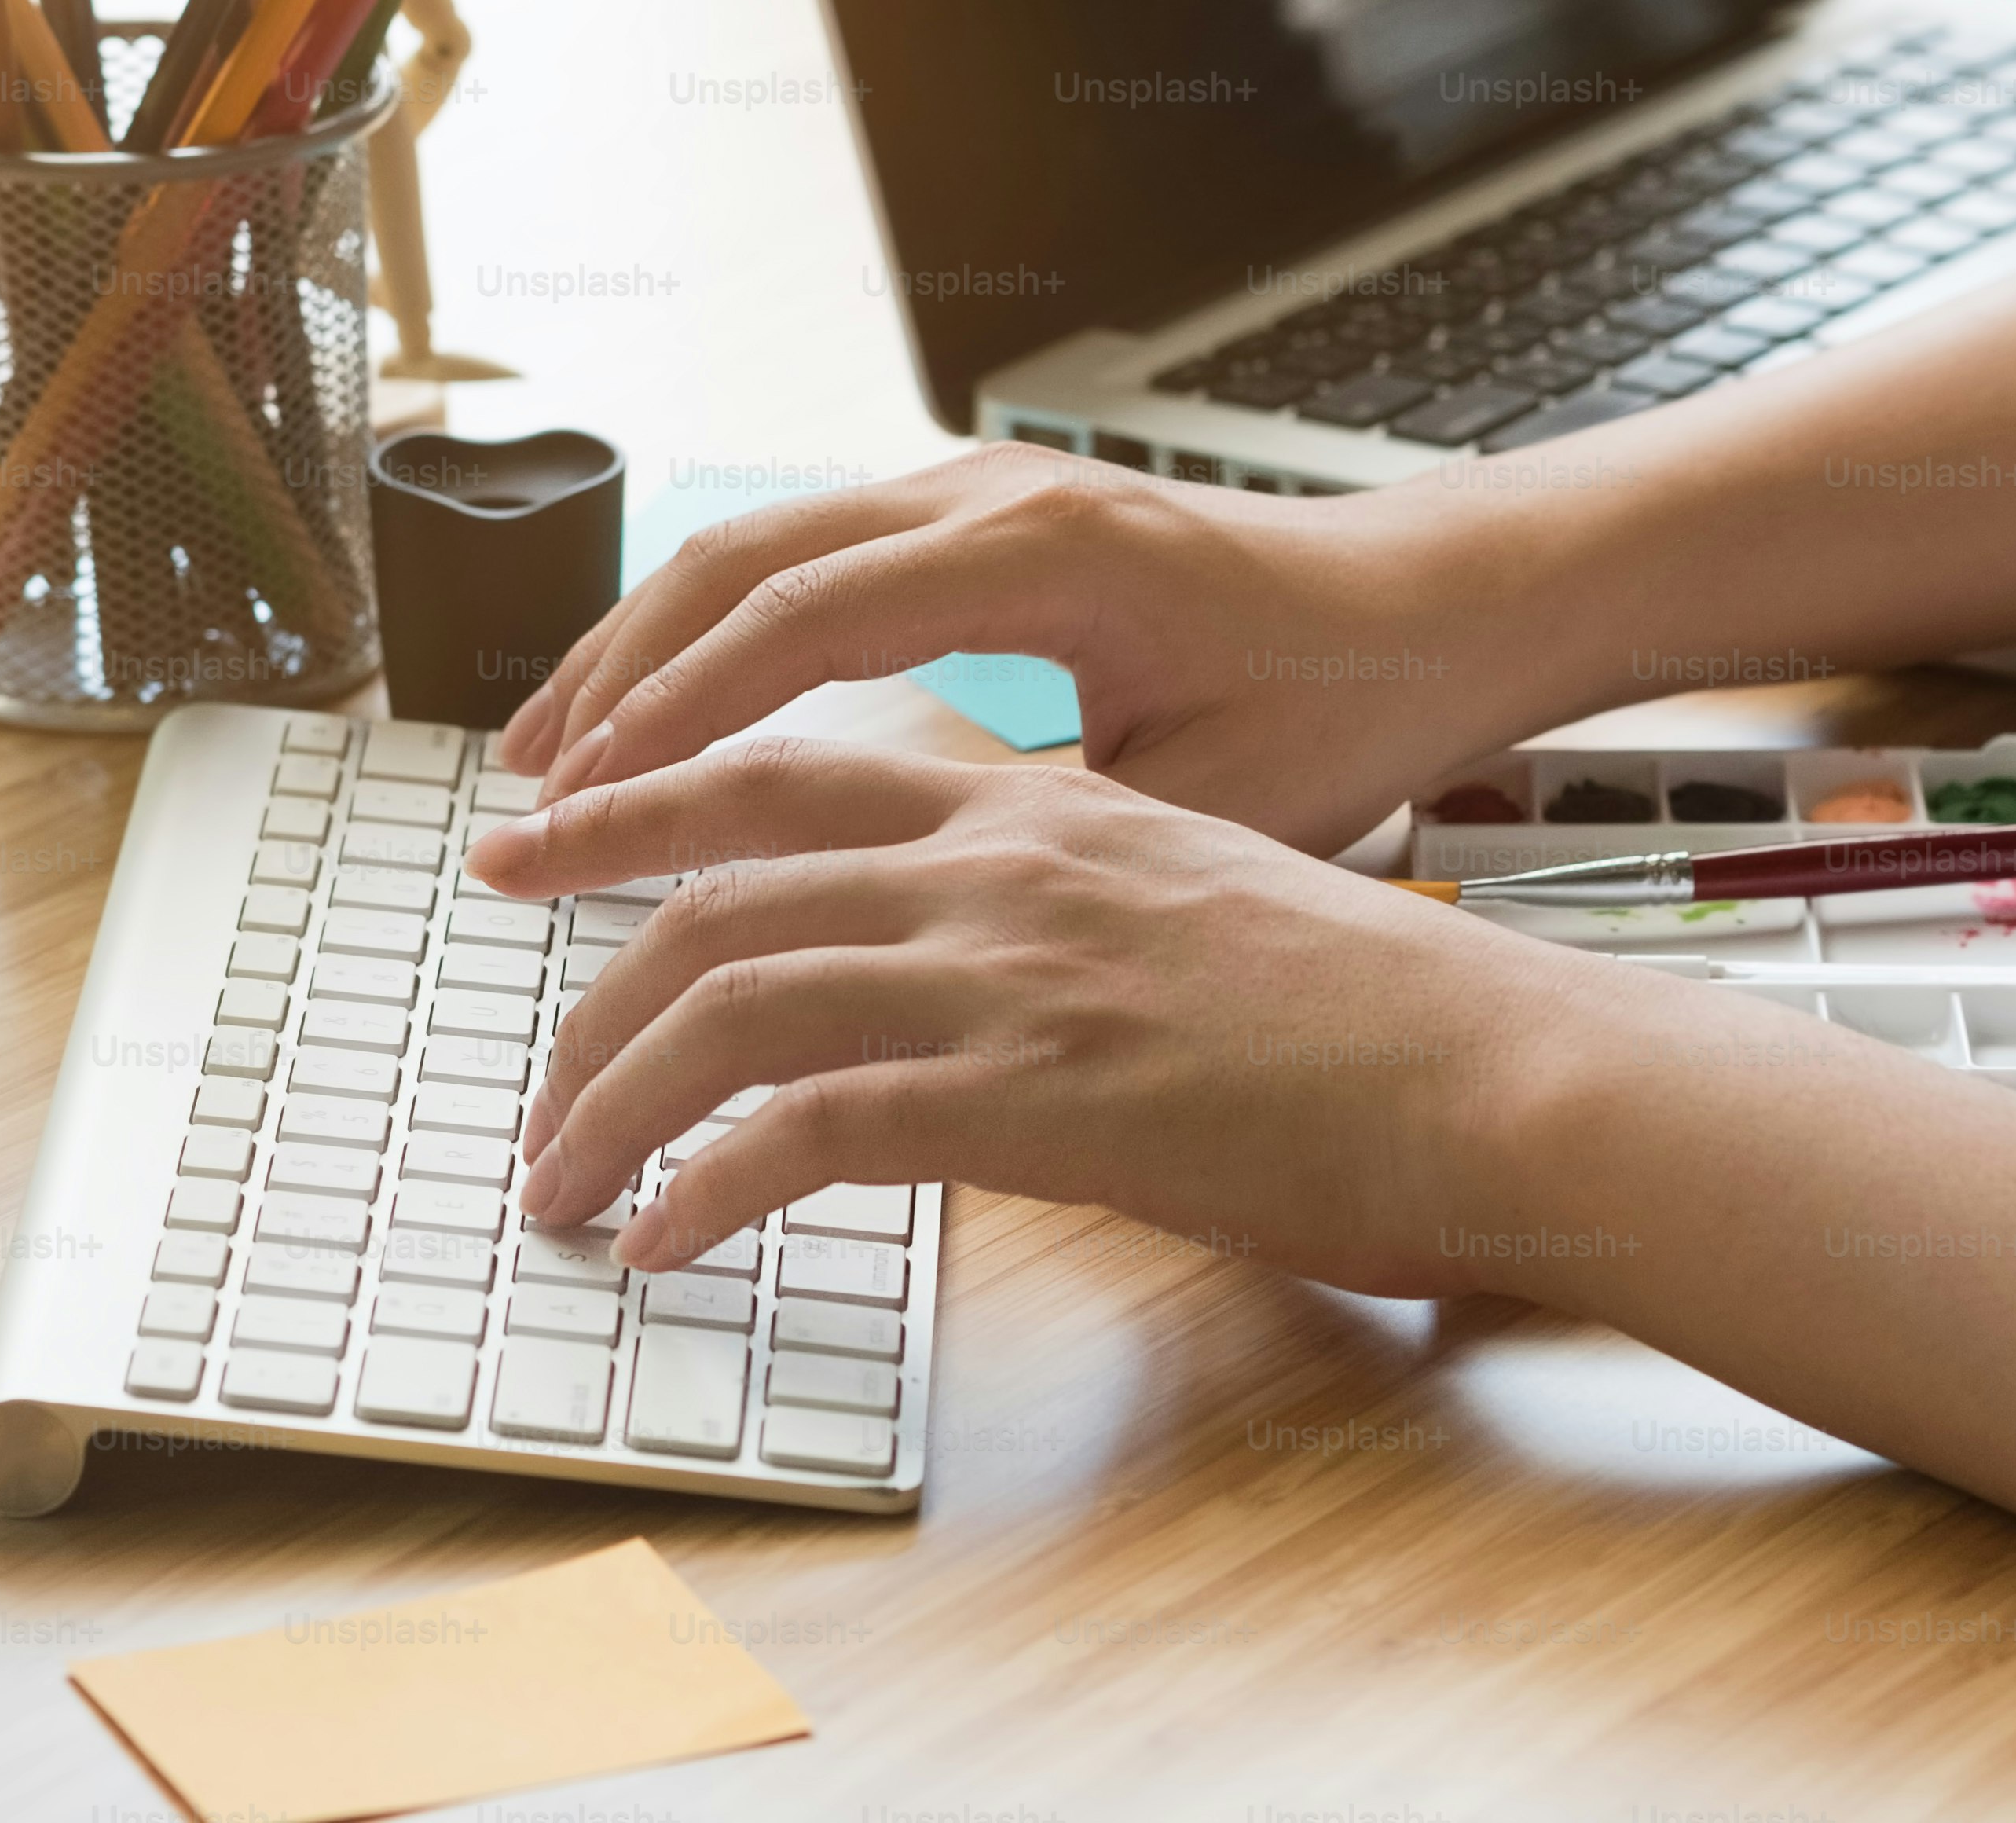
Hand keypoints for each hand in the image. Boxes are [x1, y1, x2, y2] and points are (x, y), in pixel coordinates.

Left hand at [470, 738, 1579, 1296]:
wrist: (1503, 1071)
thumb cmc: (1380, 1023)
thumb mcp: (1198, 917)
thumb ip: (1065, 925)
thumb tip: (973, 990)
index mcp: (1042, 813)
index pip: (791, 776)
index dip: (646, 804)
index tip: (548, 845)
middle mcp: (1004, 865)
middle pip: (719, 878)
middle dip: (579, 960)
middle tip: (512, 1052)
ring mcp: (1011, 972)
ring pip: (729, 1001)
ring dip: (613, 1101)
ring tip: (562, 1186)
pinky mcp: (1030, 1092)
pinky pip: (803, 1128)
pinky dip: (705, 1185)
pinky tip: (668, 1239)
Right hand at [497, 444, 1537, 855]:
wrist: (1447, 604)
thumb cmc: (1354, 703)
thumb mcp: (1212, 798)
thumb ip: (1055, 829)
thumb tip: (913, 908)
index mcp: (1041, 553)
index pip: (798, 619)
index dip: (673, 716)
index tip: (582, 806)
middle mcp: (990, 497)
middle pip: (738, 564)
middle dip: (612, 680)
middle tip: (521, 800)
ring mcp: (978, 495)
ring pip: (756, 550)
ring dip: (644, 651)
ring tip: (555, 762)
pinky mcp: (982, 522)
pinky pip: (806, 557)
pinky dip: (716, 636)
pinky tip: (671, 714)